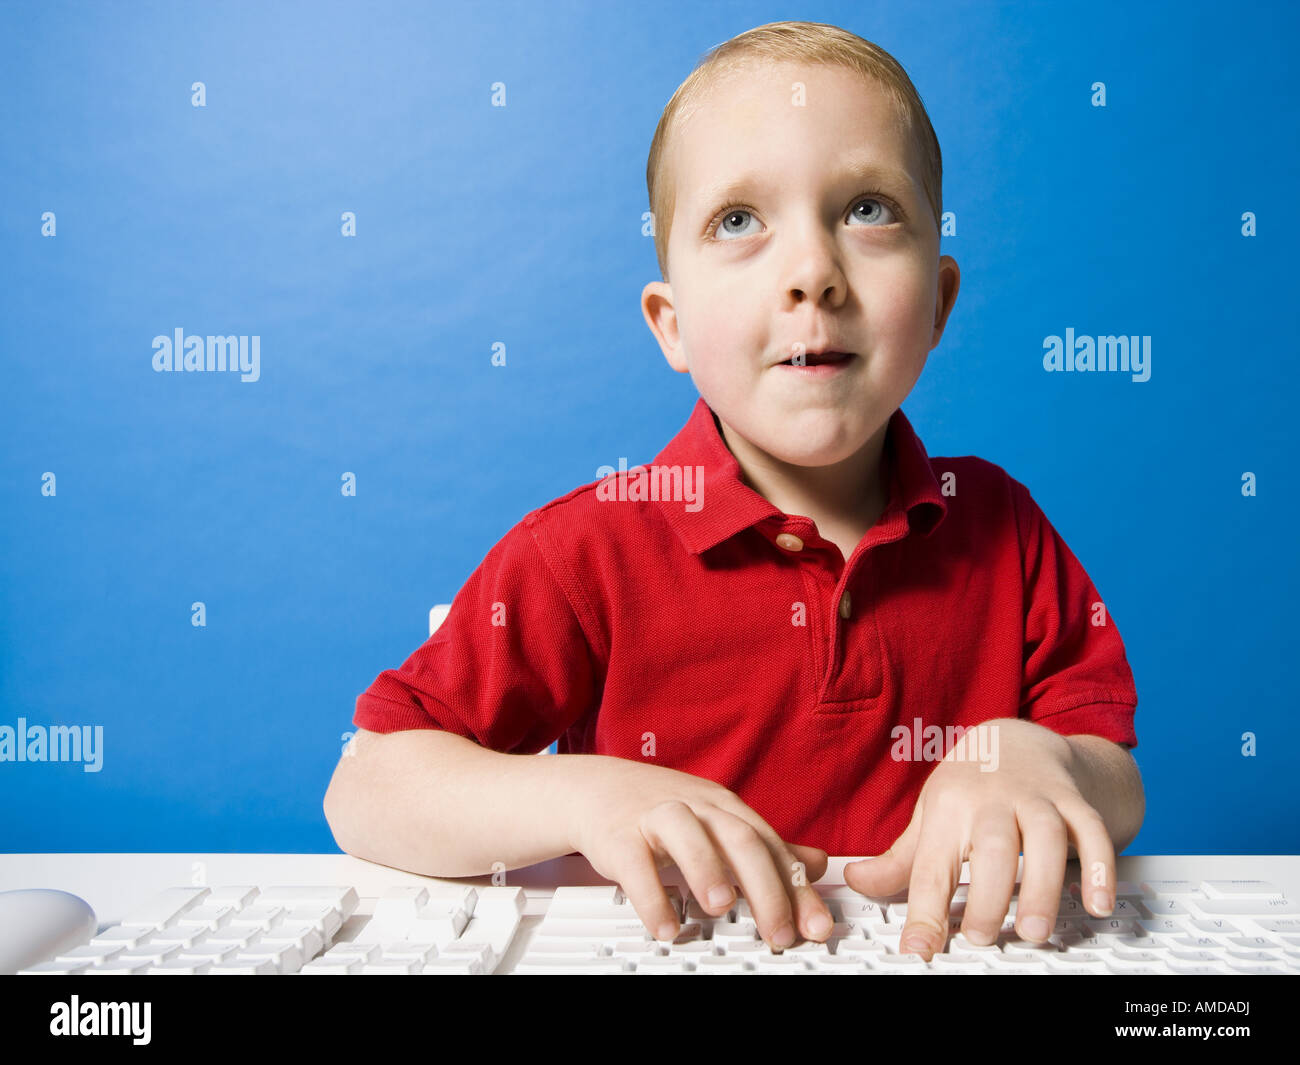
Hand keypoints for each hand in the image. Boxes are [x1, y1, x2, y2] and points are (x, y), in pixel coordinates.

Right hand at [563, 755, 832, 949]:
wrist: (598, 789)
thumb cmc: (663, 810)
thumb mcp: (717, 821)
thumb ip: (765, 847)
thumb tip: (819, 864)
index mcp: (726, 810)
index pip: (771, 847)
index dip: (797, 888)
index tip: (816, 926)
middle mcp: (697, 810)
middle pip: (739, 838)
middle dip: (764, 887)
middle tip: (780, 932)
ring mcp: (657, 818)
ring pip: (688, 834)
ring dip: (707, 870)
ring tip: (722, 907)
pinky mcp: (619, 835)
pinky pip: (635, 864)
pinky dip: (650, 897)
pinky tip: (665, 925)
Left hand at [843, 718, 1115, 959]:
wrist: (1018, 737)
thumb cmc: (970, 786)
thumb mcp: (930, 815)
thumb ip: (899, 858)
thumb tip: (856, 881)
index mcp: (949, 807)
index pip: (932, 865)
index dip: (924, 911)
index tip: (919, 949)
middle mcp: (992, 799)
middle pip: (992, 847)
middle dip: (989, 896)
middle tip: (983, 937)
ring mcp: (1037, 797)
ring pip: (1045, 838)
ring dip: (1043, 887)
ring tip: (1037, 931)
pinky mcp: (1074, 801)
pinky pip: (1092, 830)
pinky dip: (1100, 867)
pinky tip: (1096, 902)